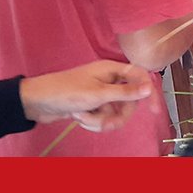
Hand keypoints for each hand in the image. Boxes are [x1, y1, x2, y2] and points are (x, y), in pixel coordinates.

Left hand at [19, 61, 154, 132]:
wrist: (37, 102)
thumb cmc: (66, 92)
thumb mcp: (98, 94)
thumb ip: (126, 92)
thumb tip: (150, 88)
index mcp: (112, 70)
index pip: (140, 77)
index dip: (150, 92)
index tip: (155, 111)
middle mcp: (108, 81)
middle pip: (129, 102)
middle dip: (116, 115)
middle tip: (104, 121)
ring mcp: (100, 95)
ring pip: (115, 113)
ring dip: (100, 120)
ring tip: (83, 118)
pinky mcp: (92, 107)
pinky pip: (103, 118)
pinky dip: (93, 122)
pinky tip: (79, 118)